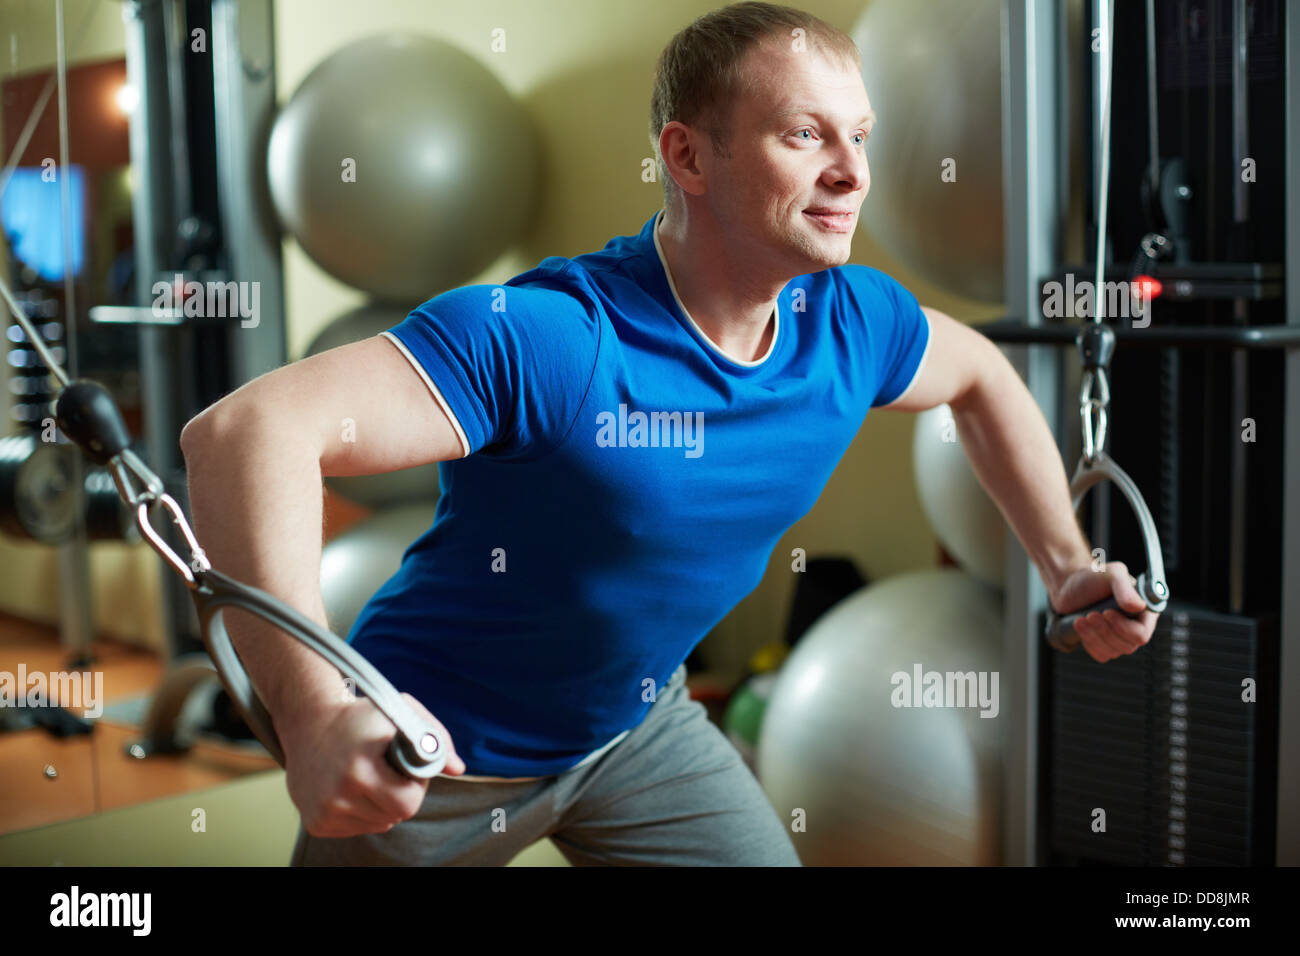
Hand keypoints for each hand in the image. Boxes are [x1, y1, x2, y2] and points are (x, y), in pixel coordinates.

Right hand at [281, 691, 465, 838]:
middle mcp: (339, 794)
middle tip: (390, 772)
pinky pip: (357, 828)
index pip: (408, 803)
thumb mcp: (400, 712)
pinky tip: (352, 788)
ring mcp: (325, 811)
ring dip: (381, 805)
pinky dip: (362, 813)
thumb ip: (436, 738)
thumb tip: (458, 768)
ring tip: (369, 775)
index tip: (407, 769)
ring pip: (378, 824)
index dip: (415, 787)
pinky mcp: (316, 823)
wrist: (307, 722)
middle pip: (395, 816)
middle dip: (401, 796)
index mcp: (361, 768)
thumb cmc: (361, 716)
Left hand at [1049, 560, 1158, 662]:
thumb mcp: (1111, 574)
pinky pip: (1102, 655)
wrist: (1070, 586)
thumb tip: (1138, 606)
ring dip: (1094, 635)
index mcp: (1145, 611)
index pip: (1142, 633)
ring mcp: (1122, 638)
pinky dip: (1089, 642)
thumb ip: (1125, 587)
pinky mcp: (1106, 645)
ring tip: (1081, 617)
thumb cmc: (1093, 577)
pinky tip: (1080, 625)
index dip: (1123, 628)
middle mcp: (1137, 626)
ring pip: (1113, 652)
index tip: (1106, 612)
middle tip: (1090, 614)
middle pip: (1127, 646)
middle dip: (1104, 630)